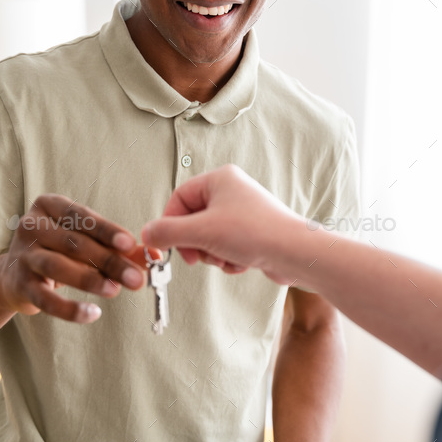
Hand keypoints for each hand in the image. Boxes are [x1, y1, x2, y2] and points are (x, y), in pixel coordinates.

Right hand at [0, 194, 154, 322]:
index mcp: (49, 206)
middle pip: (74, 243)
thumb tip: (155, 255)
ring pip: (58, 267)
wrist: (14, 277)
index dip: (107, 230)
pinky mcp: (19, 284)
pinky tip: (92, 313)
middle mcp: (30, 225)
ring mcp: (22, 255)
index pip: (82, 216)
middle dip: (108, 261)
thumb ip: (119, 248)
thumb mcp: (86, 242)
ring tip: (115, 290)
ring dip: (90, 279)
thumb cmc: (59, 252)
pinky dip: (70, 309)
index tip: (130, 244)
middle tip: (135, 278)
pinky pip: (46, 299)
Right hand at [141, 165, 300, 283]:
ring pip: (208, 236)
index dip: (170, 223)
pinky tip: (240, 262)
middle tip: (197, 257)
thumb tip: (146, 235)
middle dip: (194, 243)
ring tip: (226, 258)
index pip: (179, 198)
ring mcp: (243, 212)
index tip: (166, 245)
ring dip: (212, 253)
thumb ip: (168, 233)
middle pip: (192, 219)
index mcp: (220, 179)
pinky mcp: (252, 232)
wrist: (295, 253)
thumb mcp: (201, 232)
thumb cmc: (255, 233)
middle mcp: (232, 191)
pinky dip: (228, 258)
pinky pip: (226, 246)